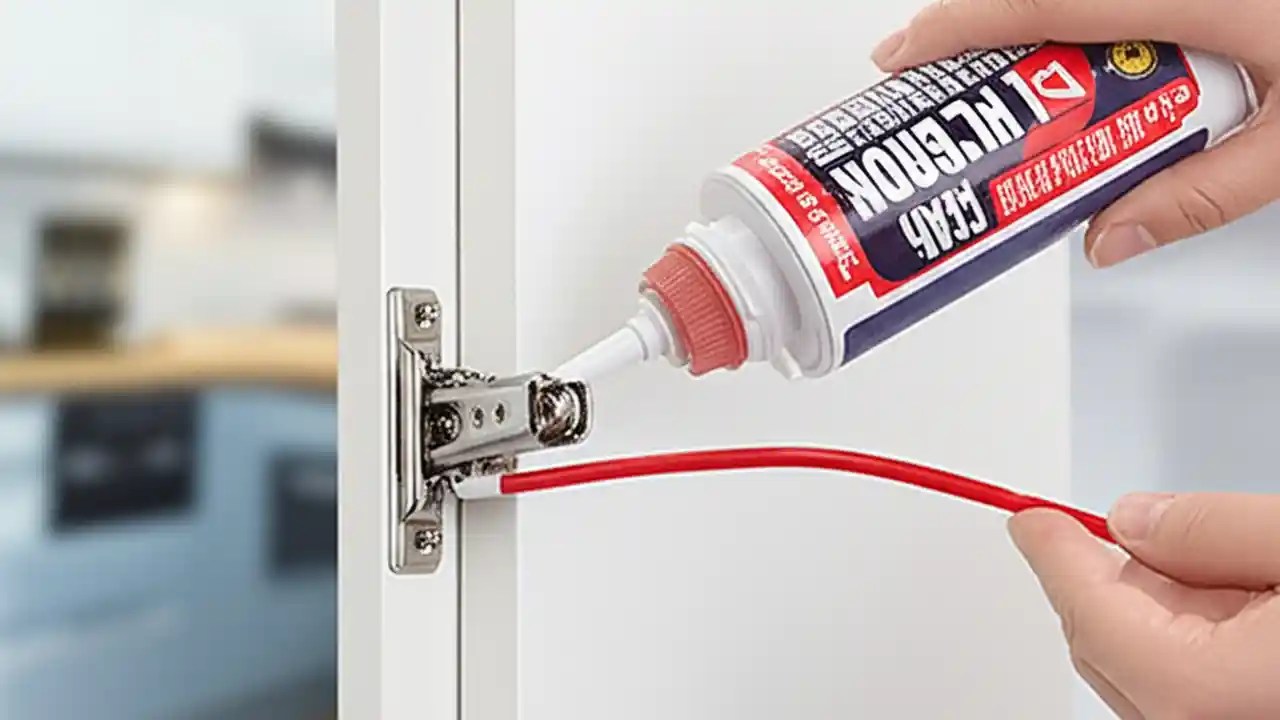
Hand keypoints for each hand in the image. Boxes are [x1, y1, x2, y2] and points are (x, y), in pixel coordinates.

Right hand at [870, 0, 1279, 267]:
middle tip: (947, 91)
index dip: (957, 28)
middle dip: (982, 36)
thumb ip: (1205, 193)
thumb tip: (1112, 237)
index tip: (903, 60)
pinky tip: (1092, 63)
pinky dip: (1080, 20)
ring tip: (1012, 88)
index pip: (1042, 1)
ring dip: (1035, 28)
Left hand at [1008, 496, 1279, 718]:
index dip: (1054, 553)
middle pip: (1107, 650)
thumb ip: (1209, 530)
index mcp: (1205, 690)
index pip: (1087, 611)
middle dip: (1096, 584)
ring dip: (1153, 616)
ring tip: (1218, 568)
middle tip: (1095, 531)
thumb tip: (1137, 522)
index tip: (1031, 521)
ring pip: (1148, 676)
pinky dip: (1192, 650)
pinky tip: (1243, 615)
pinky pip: (1191, 697)